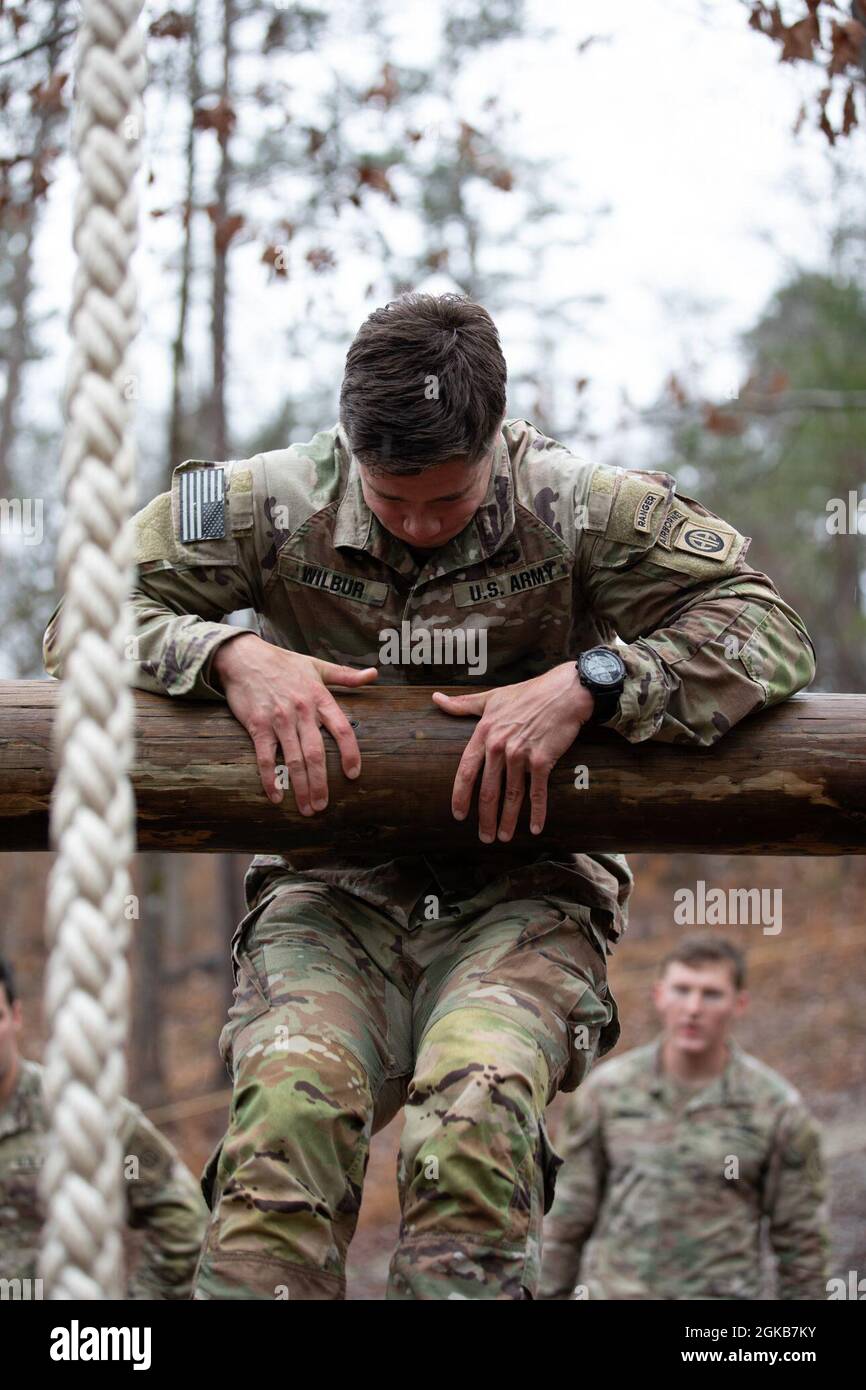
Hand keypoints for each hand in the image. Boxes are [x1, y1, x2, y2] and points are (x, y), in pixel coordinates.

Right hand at [212, 632, 377, 812]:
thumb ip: (346, 676)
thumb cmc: (283, 663)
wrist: (244, 658)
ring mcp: (279, 720)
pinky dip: (270, 779)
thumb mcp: (317, 665)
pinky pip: (264, 757)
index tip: (354, 774)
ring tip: (307, 809)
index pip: (342, 729)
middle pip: (316, 753)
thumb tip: (374, 674)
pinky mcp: (257, 726)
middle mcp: (301, 711)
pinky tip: (276, 796)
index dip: (351, 753)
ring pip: (293, 760)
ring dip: (300, 787)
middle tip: (323, 806)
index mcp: (319, 698)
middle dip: (321, 783)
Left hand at [431, 662, 593, 841]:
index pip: (466, 771)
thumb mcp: (492, 697)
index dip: (460, 795)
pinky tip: (535, 828)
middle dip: (485, 818)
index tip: (458, 815)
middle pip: (487, 791)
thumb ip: (463, 704)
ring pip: (511, 796)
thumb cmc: (529, 694)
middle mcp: (499, 746)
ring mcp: (520, 754)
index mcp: (484, 732)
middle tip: (484, 837)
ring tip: (504, 837)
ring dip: (508, 821)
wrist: (564, 692)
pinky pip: (537, 793)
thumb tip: (435, 699)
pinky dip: (537, 813)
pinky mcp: (542, 760)